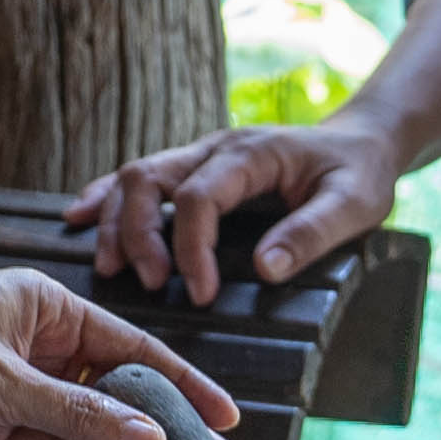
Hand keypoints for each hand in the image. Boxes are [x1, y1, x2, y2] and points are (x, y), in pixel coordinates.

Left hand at [0, 272, 236, 439]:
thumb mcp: (0, 383)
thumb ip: (78, 415)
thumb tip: (153, 436)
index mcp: (44, 305)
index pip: (132, 347)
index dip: (184, 385)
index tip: (228, 419)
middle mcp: (34, 345)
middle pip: (115, 391)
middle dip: (164, 429)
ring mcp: (11, 390)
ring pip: (85, 428)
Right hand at [72, 118, 397, 308]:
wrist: (361, 143)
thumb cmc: (359, 174)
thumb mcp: (355, 205)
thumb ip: (312, 234)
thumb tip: (265, 270)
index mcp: (252, 154)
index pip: (202, 196)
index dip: (192, 247)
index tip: (201, 295)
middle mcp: (216, 148)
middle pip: (151, 178)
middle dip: (138, 233)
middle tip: (148, 285)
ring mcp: (200, 155)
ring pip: (137, 177)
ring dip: (115, 220)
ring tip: (106, 268)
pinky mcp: (193, 169)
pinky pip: (139, 178)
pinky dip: (106, 197)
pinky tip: (78, 218)